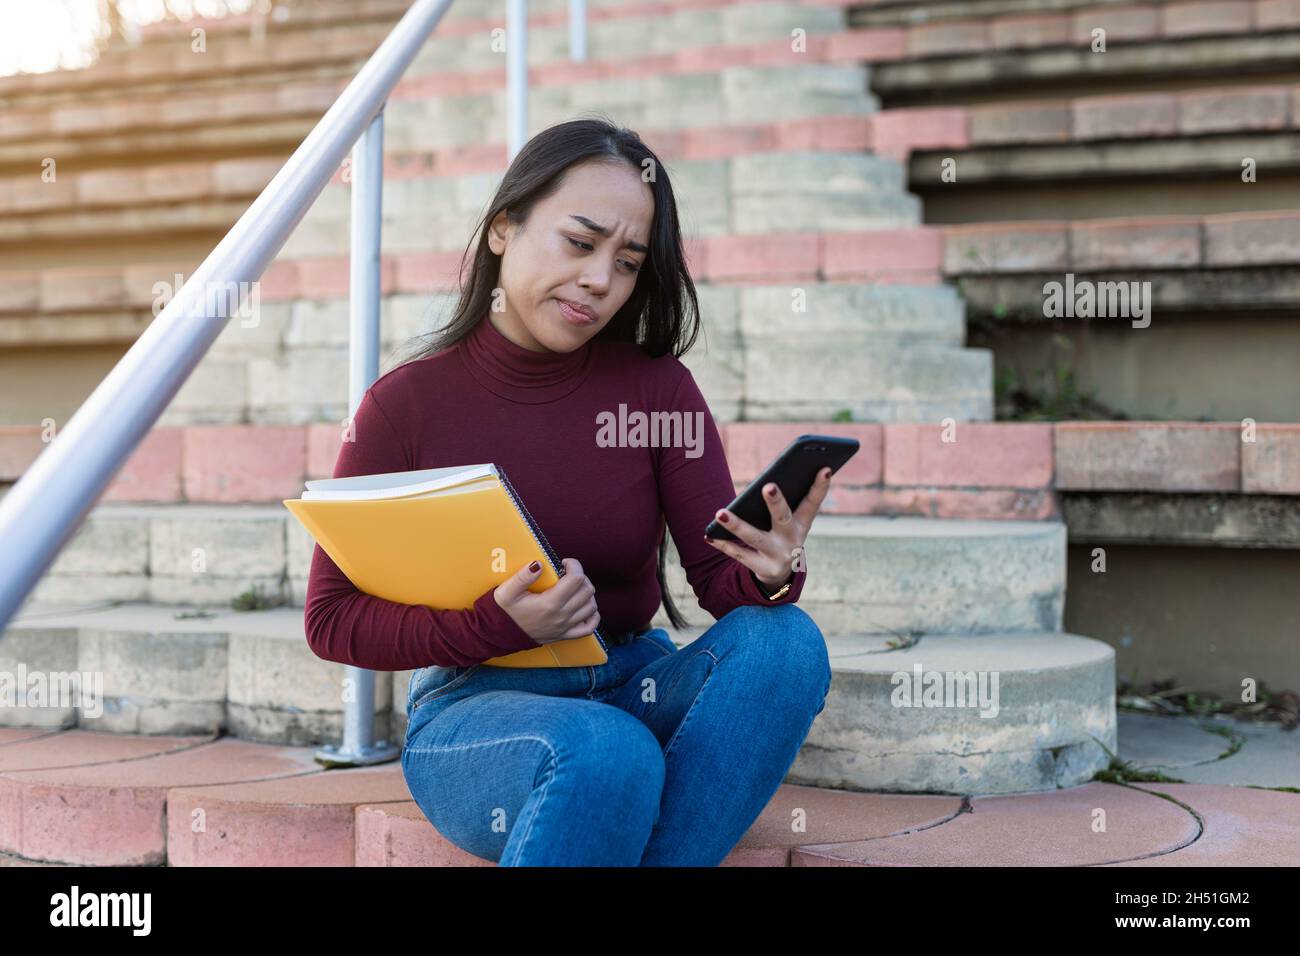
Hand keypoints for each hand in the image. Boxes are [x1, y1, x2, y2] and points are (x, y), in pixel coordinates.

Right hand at [493, 557, 599, 644]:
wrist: (498, 635)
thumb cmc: (503, 611)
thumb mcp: (507, 591)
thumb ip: (523, 577)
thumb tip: (540, 564)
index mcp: (550, 603)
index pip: (577, 579)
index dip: (574, 565)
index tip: (563, 563)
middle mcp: (562, 616)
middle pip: (587, 590)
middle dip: (580, 577)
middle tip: (566, 574)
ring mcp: (565, 627)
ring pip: (591, 606)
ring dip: (586, 593)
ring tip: (573, 588)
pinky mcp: (565, 635)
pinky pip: (589, 627)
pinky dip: (592, 615)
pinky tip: (584, 606)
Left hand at [704, 467, 831, 591]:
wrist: (779, 574)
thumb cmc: (781, 535)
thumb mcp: (789, 522)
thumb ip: (782, 503)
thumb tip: (767, 484)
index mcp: (802, 523)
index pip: (813, 502)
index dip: (820, 486)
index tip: (826, 468)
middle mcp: (792, 539)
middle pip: (782, 517)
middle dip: (776, 502)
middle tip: (768, 486)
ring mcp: (778, 555)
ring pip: (755, 538)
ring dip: (737, 525)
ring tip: (720, 513)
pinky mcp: (763, 568)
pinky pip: (740, 554)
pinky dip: (723, 544)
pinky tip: (709, 535)